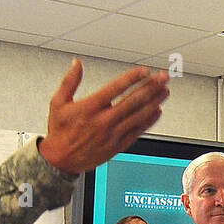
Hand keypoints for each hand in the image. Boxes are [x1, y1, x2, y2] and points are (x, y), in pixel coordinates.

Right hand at [39, 62, 169, 174]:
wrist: (61, 160)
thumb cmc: (60, 131)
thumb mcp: (58, 103)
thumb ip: (70, 81)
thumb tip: (77, 63)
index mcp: (90, 107)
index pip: (116, 88)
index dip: (133, 78)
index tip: (145, 71)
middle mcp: (103, 120)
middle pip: (133, 101)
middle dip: (150, 88)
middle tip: (162, 78)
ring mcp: (112, 134)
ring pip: (138, 116)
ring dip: (154, 102)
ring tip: (165, 92)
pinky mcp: (117, 146)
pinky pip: (137, 132)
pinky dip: (148, 122)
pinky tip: (157, 112)